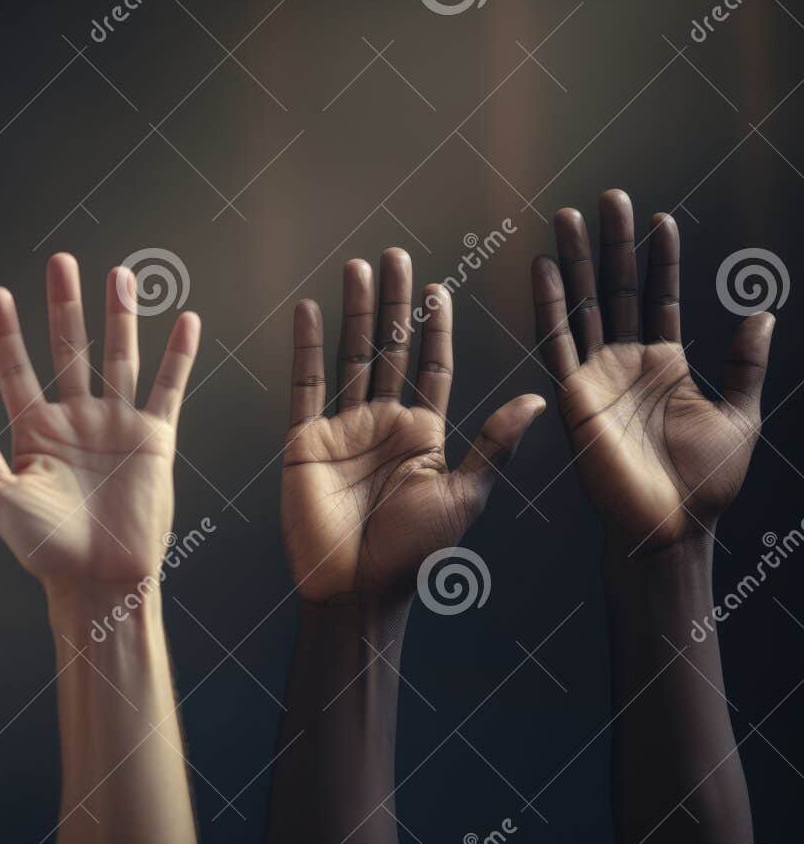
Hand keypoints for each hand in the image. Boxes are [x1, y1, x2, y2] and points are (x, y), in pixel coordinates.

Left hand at [0, 254, 200, 590]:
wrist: (100, 580)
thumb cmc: (46, 549)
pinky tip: (186, 320)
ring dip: (120, 316)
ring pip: (118, 357)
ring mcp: (115, 424)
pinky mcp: (154, 438)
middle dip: (65, 306)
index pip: (16, 370)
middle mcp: (75, 418)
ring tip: (119, 274)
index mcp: (34, 431)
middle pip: (69, 349)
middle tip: (60, 262)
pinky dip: (179, 355)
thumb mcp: (3, 503)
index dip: (6, 333)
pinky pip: (168, 388)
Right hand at [281, 249, 544, 605]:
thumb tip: (539, 400)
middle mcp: (383, 422)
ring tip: (358, 266)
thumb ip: (493, 444)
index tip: (439, 287)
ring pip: (350, 354)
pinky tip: (308, 310)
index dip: (435, 327)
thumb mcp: (464, 496)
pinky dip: (305, 346)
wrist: (354, 589)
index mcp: (423, 434)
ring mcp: (343, 428)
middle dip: (394, 301)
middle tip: (395, 254)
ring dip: (355, 311)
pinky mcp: (305, 439)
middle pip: (390, 348)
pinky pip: (305, 384)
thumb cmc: (412, 553)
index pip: (432, 366)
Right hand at [532, 190, 774, 550]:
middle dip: (610, 243)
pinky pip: (557, 342)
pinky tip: (543, 269)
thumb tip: (762, 310)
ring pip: (583, 305)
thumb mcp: (741, 414)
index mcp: (664, 365)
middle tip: (608, 196)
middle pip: (615, 288)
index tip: (660, 219)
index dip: (660, 259)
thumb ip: (745, 362)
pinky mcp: (572, 395)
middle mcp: (625, 363)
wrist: (671, 527)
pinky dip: (549, 304)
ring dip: (575, 261)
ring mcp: (596, 376)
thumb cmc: (706, 483)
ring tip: (568, 215)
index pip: (659, 297)